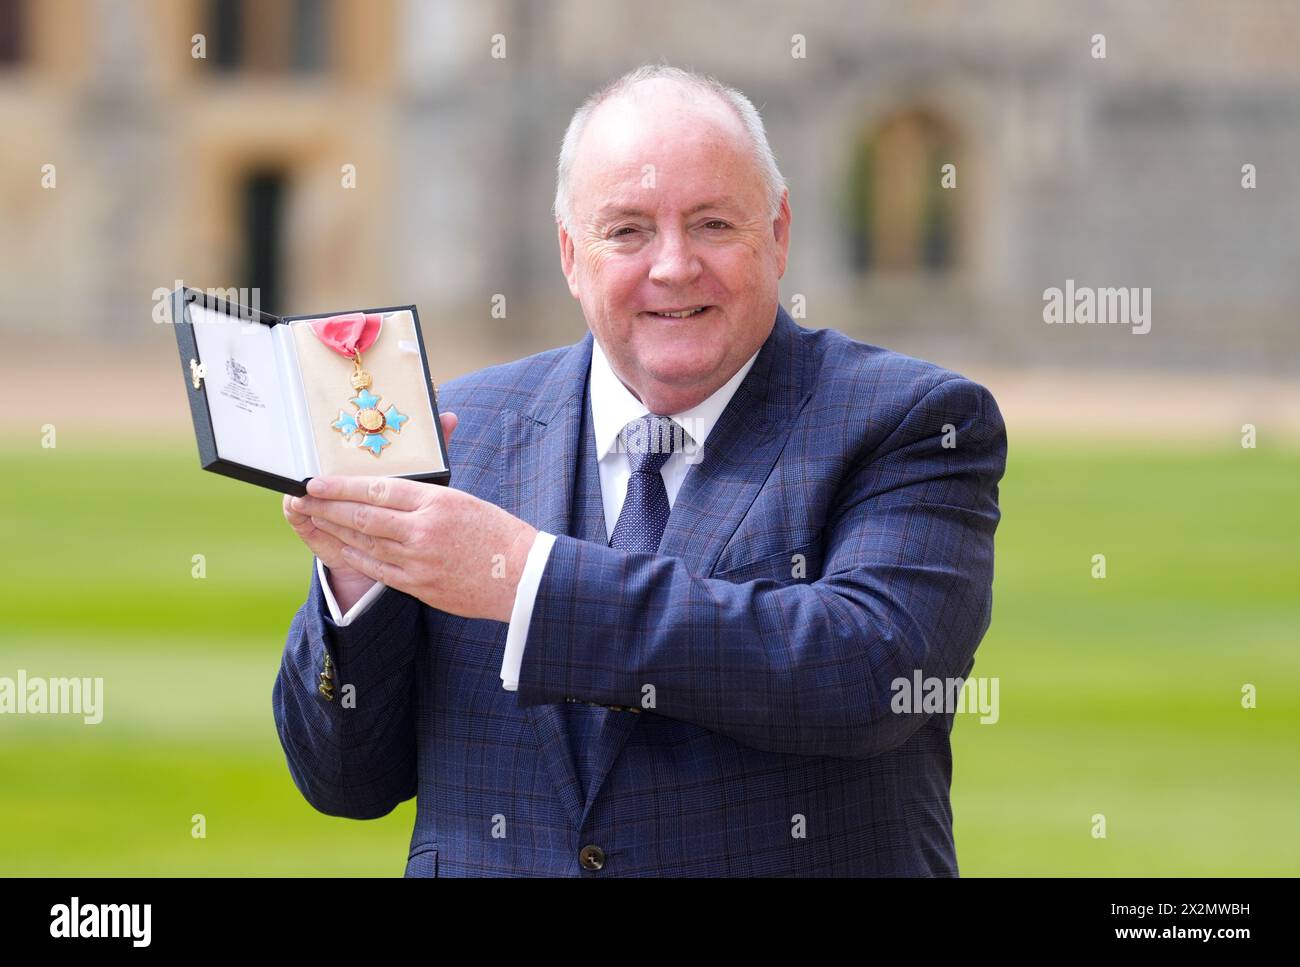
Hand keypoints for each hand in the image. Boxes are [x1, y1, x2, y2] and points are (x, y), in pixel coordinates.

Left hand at [285, 417, 538, 622]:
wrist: (524, 577)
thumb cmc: (498, 535)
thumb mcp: (464, 501)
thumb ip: (427, 496)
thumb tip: (389, 491)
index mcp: (438, 502)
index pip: (378, 490)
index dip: (342, 486)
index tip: (317, 481)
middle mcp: (424, 530)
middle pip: (363, 516)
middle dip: (327, 506)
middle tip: (301, 497)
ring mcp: (419, 561)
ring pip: (365, 543)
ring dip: (333, 530)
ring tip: (310, 519)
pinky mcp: (420, 586)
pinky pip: (377, 569)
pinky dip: (353, 556)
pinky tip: (336, 547)